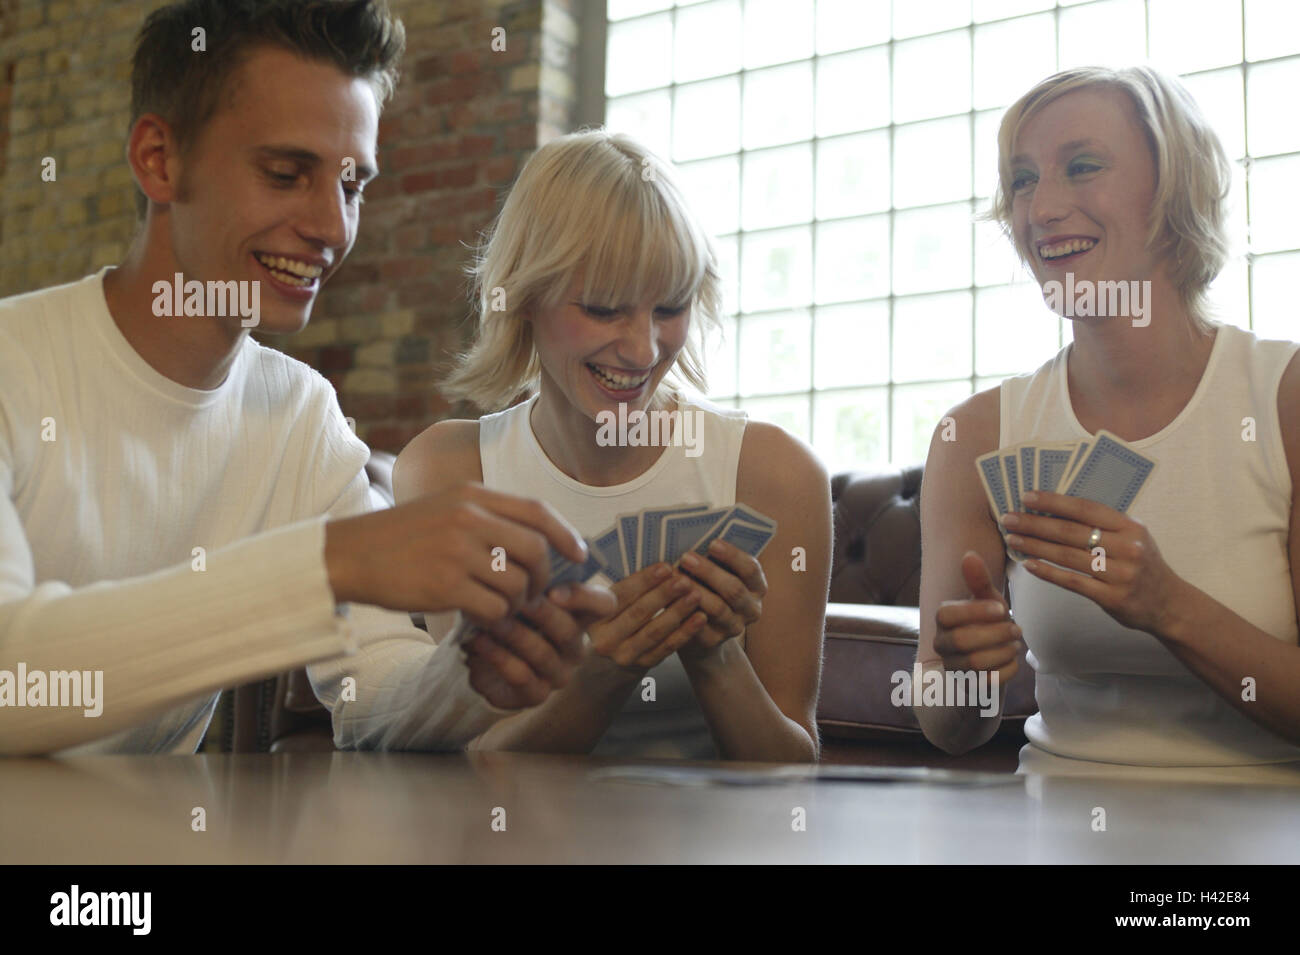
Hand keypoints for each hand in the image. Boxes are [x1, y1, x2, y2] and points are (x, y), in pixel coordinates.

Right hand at [323, 483, 587, 616]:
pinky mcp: (445, 586)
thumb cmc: (400, 535)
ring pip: (517, 584)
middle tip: (535, 593)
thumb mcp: (445, 507)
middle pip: (535, 550)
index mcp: (471, 494)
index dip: (566, 534)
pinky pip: (494, 608)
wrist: (349, 554)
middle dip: (544, 577)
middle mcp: (468, 518)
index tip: (579, 555)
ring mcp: (457, 552)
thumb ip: (487, 515)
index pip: (537, 511)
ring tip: (501, 606)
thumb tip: (537, 538)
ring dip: (517, 602)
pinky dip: (496, 618)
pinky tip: (481, 618)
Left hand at [461, 582, 616, 708]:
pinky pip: (522, 676)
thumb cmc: (506, 613)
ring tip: (491, 620)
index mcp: (579, 616)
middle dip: (541, 614)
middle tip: (515, 600)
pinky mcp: (535, 694)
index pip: (604, 605)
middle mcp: (575, 646)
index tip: (553, 591)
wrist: (479, 655)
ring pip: (544, 654)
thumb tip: (530, 546)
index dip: (584, 598)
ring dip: (516, 635)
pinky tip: (478, 642)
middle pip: (570, 630)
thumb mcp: (518, 588)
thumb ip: (531, 572)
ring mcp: (557, 673)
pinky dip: (499, 658)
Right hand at [586, 564, 708, 671]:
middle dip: (664, 594)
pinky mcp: (641, 666)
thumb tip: (659, 564)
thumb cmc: (613, 621)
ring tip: (696, 594)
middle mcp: (604, 638)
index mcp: (592, 616)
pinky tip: (700, 617)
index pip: (620, 595)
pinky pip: (666, 647)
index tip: (665, 567)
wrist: (609, 663)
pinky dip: (685, 632)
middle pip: (638, 613)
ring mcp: (623, 655)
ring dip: (678, 611)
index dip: (643, 581)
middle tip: (684, 579)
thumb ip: (623, 589)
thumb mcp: (606, 605)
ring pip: (654, 631)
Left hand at [674, 539, 766, 662]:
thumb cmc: (708, 589)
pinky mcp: (714, 642)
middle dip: (709, 572)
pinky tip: (670, 599)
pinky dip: (685, 611)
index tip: (712, 543)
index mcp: (757, 586)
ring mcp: (735, 627)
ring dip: (695, 591)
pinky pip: (699, 627)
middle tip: (686, 557)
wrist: (701, 631)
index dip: (733, 556)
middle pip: (734, 589)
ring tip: (675, 577)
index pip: (751, 569)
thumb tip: (692, 537)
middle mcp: (751, 608)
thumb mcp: (717, 574)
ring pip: (717, 608)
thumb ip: (713, 560)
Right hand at [933, 551, 1021, 686]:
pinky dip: (1007, 669)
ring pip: (975, 663)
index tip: (1002, 608)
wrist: (989, 656)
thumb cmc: (987, 622)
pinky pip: (988, 682)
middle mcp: (942, 643)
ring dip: (1003, 651)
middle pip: (962, 641)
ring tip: (1016, 643)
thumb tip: (969, 554)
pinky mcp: (968, 685)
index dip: (975, 611)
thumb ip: (978, 580)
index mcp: (942, 619)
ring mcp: (953, 666)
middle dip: (995, 634)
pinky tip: (1013, 660)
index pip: (947, 615)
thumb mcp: (987, 600)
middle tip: (1016, 628)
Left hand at [1002, 490, 1183, 634]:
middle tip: (1009, 518)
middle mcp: (1127, 547)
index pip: (1086, 508)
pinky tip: (1028, 564)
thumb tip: (1057, 508)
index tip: (1027, 497)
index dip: (1054, 501)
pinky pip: (1072, 582)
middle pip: (1071, 531)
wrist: (1170, 605)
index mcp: (1131, 526)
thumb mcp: (1133, 537)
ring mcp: (1120, 574)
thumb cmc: (1143, 565)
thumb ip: (1104, 525)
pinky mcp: (1112, 597)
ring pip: (1068, 556)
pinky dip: (1048, 572)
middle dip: (1035, 523)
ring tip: (1012, 539)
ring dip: (1035, 546)